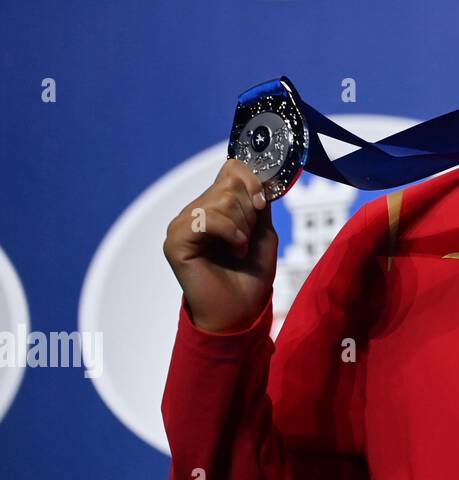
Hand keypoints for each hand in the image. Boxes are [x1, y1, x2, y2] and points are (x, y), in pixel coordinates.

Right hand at [163, 159, 277, 332]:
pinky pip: (208, 218)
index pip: (230, 169)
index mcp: (214, 206)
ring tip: (238, 248)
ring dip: (242, 227)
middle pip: (229, 184)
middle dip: (250, 212)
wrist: (241, 310)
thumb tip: (260, 175)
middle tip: (247, 238)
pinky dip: (231, 233)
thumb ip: (258, 203)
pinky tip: (233, 250)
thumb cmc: (251, 274)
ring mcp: (182, 225)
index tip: (262, 203)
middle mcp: (195, 211)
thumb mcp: (262, 231)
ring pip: (221, 200)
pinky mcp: (175, 240)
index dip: (251, 180)